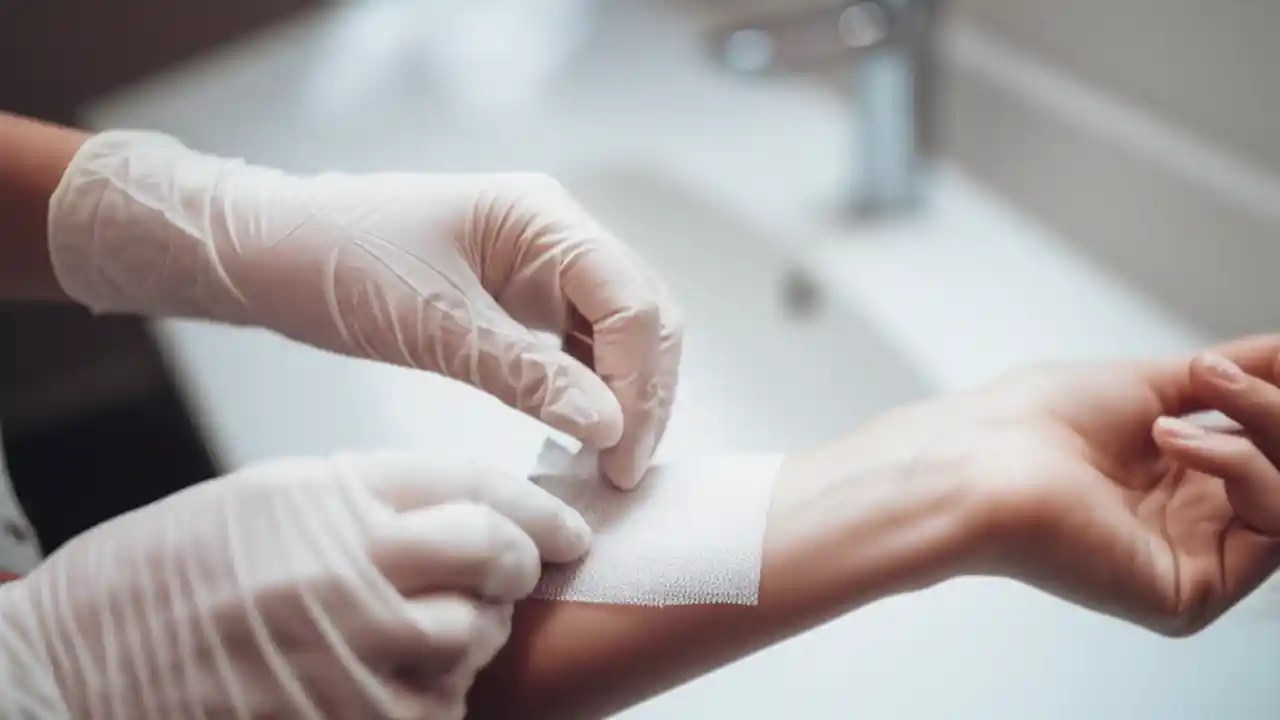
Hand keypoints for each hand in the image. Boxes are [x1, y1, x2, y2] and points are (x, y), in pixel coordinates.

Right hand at [0, 454, 591, 718]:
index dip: (537, 510)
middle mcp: (348, 568)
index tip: (566, 529)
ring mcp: (349, 653)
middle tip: (509, 574)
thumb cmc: (169, 577)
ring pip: (472, 639)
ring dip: (471, 634)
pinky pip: (437, 710)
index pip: (474, 489)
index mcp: (331, 497)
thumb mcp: (270, 499)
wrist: (75, 668)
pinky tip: (394, 680)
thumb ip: (372, 500)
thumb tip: (467, 516)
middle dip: (514, 566)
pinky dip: (434, 695)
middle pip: (491, 559)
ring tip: (424, 629)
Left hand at [48, 132, 681, 487]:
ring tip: (607, 462)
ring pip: (616, 333)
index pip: (631, 300)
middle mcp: (554, 233)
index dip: (640, 384)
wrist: (264, 252)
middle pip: (640, 314)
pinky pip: (576, 344)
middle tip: (624, 471)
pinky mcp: (516, 295)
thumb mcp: (431, 326)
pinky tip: (578, 432)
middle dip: (643, 393)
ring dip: (622, 394)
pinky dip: (587, 389)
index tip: (622, 457)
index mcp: (541, 217)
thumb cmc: (333, 265)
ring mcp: (537, 263)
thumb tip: (609, 428)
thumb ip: (527, 375)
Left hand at [832, 336, 1279, 634]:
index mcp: (1172, 478)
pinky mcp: (1190, 593)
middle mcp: (1185, 521)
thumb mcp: (1151, 381)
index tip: (1266, 365)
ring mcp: (1190, 558)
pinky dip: (1240, 468)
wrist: (981, 462)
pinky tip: (1177, 444)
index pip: (1262, 445)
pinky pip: (1272, 527)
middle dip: (1270, 409)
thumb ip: (1237, 375)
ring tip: (1195, 399)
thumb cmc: (1031, 424)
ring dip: (1261, 426)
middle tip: (1225, 377)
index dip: (1268, 406)